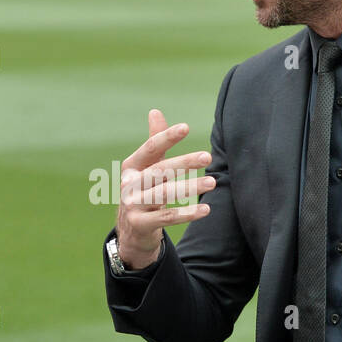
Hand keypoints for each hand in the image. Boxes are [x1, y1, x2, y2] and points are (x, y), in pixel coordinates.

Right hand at [115, 109, 215, 268]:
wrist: (132, 230)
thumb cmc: (144, 191)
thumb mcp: (147, 167)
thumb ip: (154, 142)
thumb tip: (155, 111)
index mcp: (131, 166)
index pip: (150, 148)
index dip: (167, 137)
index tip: (185, 127)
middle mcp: (129, 184)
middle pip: (159, 170)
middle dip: (184, 163)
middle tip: (207, 157)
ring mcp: (132, 205)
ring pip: (164, 194)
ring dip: (189, 187)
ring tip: (212, 182)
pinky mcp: (140, 224)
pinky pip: (167, 217)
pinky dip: (187, 213)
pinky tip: (205, 209)